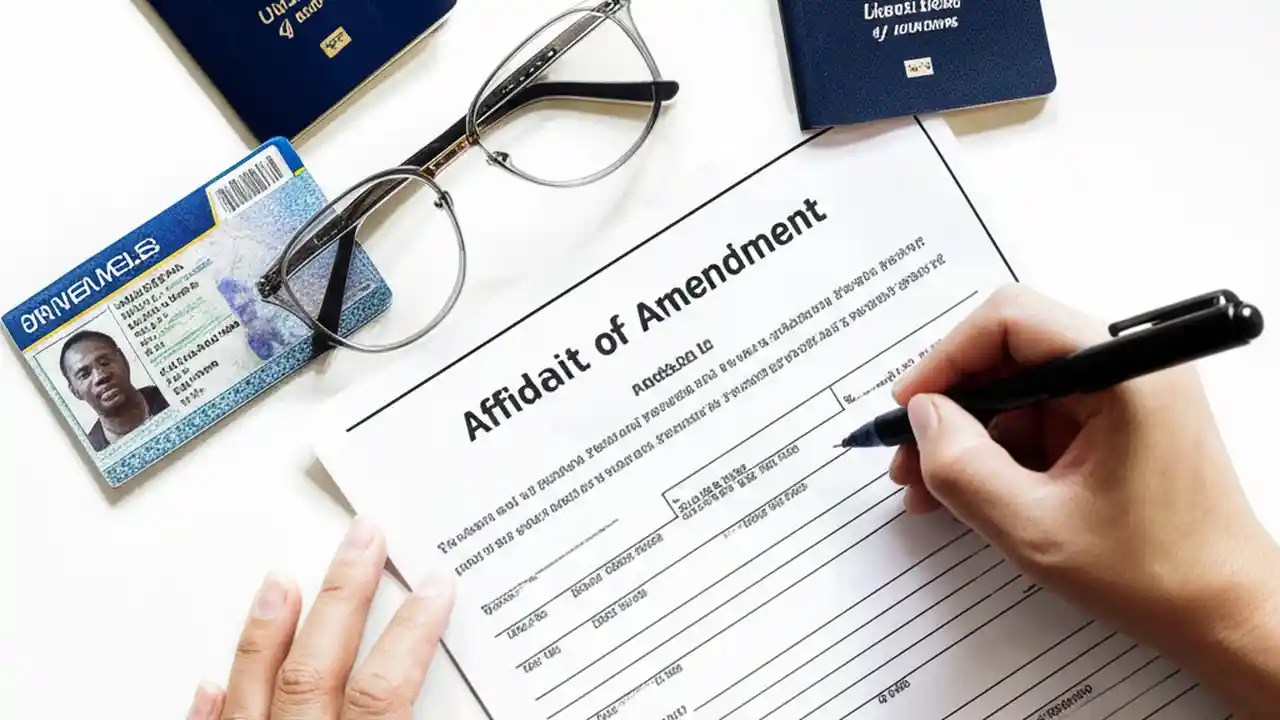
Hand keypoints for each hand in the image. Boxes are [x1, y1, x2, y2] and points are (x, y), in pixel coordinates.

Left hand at [187, 517, 454, 719]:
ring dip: (269, 633)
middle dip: (344, 594)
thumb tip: (476, 709)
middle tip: (363, 540)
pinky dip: (211, 708)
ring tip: (279, 582)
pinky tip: (211, 682)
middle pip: (316, 668)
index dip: (412, 633)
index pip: (384, 689)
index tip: (433, 588)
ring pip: (254, 690)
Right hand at [890, 284, 1279, 716]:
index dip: (947, 358)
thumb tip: (922, 419)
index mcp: (1124, 373)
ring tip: (929, 485)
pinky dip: (998, 452)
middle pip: (1011, 353)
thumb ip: (964, 468)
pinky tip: (967, 490)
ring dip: (969, 434)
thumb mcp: (1035, 528)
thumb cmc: (1156, 575)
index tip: (911, 406)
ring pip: (1018, 391)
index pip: (1012, 320)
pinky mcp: (1118, 425)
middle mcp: (1129, 369)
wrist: (1225, 616)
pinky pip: (1040, 420)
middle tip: (908, 451)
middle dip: (951, 403)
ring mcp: (1126, 396)